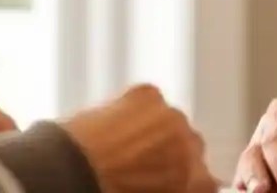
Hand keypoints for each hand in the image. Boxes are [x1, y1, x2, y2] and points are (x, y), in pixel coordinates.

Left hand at [63, 84, 215, 192]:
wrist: (70, 172)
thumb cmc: (106, 191)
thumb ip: (170, 189)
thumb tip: (168, 182)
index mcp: (197, 180)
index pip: (207, 180)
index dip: (183, 179)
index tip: (169, 180)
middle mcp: (191, 145)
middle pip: (191, 146)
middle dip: (172, 153)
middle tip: (143, 163)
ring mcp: (172, 115)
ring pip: (171, 120)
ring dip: (156, 129)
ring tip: (125, 143)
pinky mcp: (148, 93)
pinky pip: (149, 101)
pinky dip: (136, 109)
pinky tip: (114, 124)